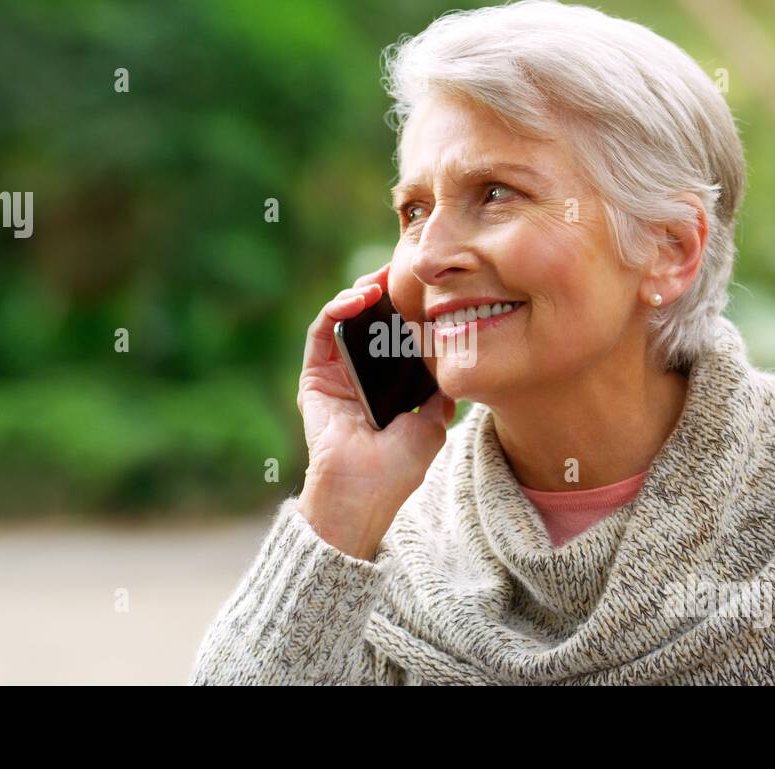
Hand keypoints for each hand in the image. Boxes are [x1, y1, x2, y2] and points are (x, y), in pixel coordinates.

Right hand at [295, 262, 455, 559]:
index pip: (396, 337)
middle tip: (403, 270)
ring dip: (361, 293)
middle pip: (370, 321)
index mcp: (388, 386)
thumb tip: (460, 359)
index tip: (430, 288)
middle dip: (385, 292)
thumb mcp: (434, 423)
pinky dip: (338, 309)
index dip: (409, 310)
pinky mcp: (314, 375)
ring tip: (381, 281)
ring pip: (345, 319)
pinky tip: (360, 299)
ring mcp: (335, 373)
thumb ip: (442, 392)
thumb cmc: (397, 468)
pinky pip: (322, 332)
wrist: (364, 493)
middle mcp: (360, 375)